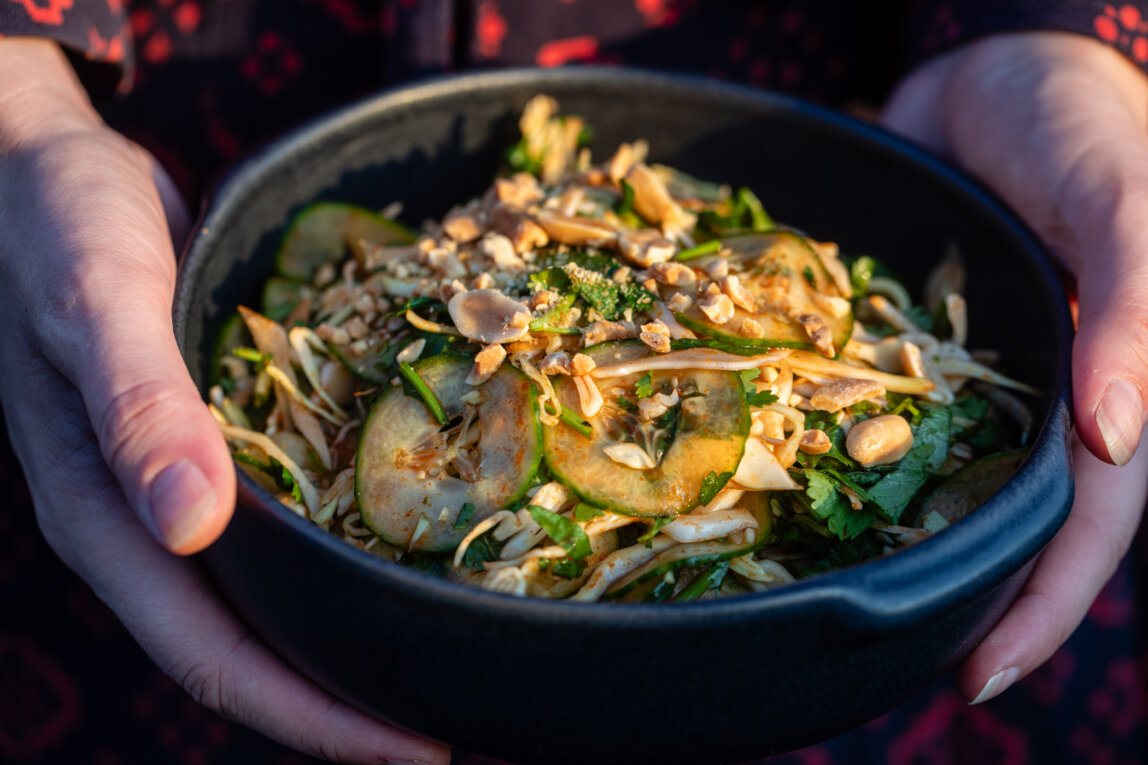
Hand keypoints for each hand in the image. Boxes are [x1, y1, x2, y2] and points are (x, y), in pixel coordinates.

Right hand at [0, 39, 447, 763]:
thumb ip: (138, 408)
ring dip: (353, 637)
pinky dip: (343, 553)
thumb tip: (190, 528)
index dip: (315, 715)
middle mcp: (145, 521)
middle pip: (254, 648)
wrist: (40, 172)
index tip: (418, 747)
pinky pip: (282, 525)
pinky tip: (410, 550)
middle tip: (468, 717)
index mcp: (106, 516)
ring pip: (272, 596)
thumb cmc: (54, 226)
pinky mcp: (211, 444)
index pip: (215, 655)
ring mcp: (176, 487)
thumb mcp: (96, 303)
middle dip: (350, 701)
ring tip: (451, 655)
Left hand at [883, 33, 1147, 702]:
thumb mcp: (1122, 211)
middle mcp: (1035, 396)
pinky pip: (870, 409)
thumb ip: (1132, 314)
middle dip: (968, 595)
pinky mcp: (901, 343)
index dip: (1045, 601)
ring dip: (903, 543)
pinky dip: (841, 453)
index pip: (1086, 520)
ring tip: (839, 606)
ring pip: (939, 477)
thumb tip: (1117, 442)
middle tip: (899, 662)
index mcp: (1107, 387)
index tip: (979, 672)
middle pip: (1008, 519)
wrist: (990, 73)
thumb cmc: (1083, 129)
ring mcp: (965, 376)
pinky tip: (796, 496)